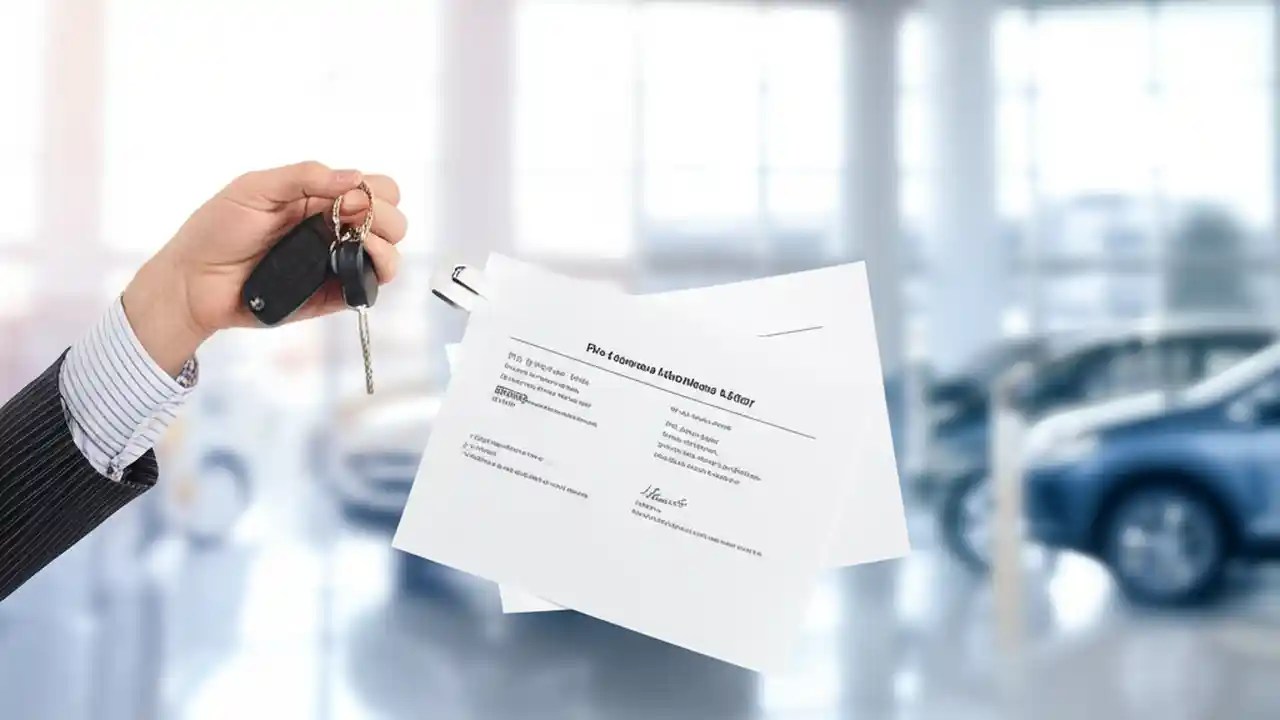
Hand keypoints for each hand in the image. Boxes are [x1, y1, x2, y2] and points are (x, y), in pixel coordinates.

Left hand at [122, 161, 408, 375]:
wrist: (193, 283)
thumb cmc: (216, 230)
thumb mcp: (255, 189)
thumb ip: (304, 177)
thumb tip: (357, 179)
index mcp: (320, 198)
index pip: (375, 188)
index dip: (376, 191)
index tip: (351, 201)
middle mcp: (336, 229)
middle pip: (392, 220)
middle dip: (386, 218)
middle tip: (355, 224)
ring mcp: (336, 263)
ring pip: (390, 254)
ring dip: (386, 247)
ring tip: (358, 247)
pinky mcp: (332, 296)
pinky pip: (370, 288)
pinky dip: (376, 276)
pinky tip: (356, 268)